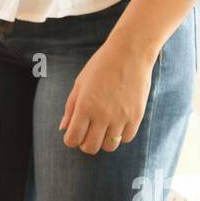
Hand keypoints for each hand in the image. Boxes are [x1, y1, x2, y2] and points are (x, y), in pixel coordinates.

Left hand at [59, 36, 154, 154]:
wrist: (130, 52)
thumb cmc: (101, 66)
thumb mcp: (80, 83)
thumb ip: (71, 108)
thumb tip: (64, 129)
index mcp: (85, 106)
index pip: (73, 139)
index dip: (71, 139)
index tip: (75, 132)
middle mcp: (102, 115)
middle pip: (90, 147)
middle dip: (85, 143)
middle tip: (88, 132)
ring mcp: (121, 117)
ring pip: (109, 146)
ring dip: (103, 140)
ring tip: (103, 127)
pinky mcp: (136, 116)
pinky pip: (126, 138)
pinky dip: (120, 135)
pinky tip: (117, 123)